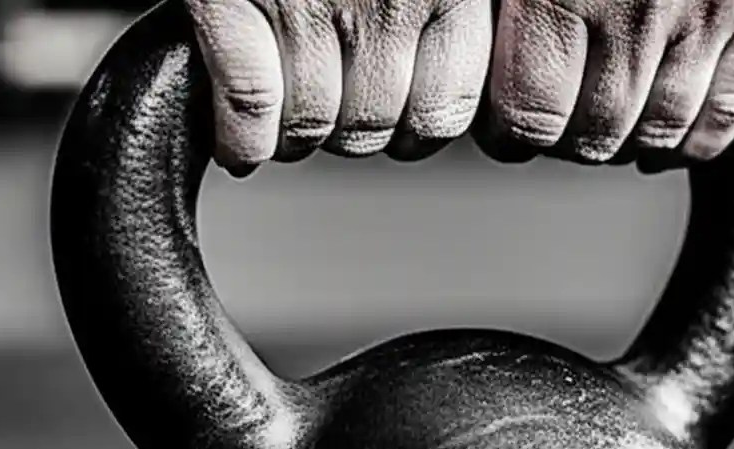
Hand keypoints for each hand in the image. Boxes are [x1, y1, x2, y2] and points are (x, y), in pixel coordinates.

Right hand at [186, 0, 492, 171]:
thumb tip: (492, 119)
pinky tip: (242, 138)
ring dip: (298, 133)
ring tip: (291, 102)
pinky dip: (241, 135)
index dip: (419, 123)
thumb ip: (460, 24)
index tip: (405, 112)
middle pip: (380, 128)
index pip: (449, 114)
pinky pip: (250, 106)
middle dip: (359, 122)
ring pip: (316, 126)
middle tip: (338, 95)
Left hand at [481, 0, 733, 169]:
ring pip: (656, 132)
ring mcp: (701, 11)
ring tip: (599, 131)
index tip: (502, 133)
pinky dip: (693, 142)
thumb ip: (501, 3)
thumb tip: (470, 45)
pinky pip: (728, 109)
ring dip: (621, 145)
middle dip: (561, 144)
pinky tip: (663, 143)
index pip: (528, 117)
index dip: (508, 137)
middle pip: (591, 135)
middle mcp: (631, 4)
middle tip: (549, 131)